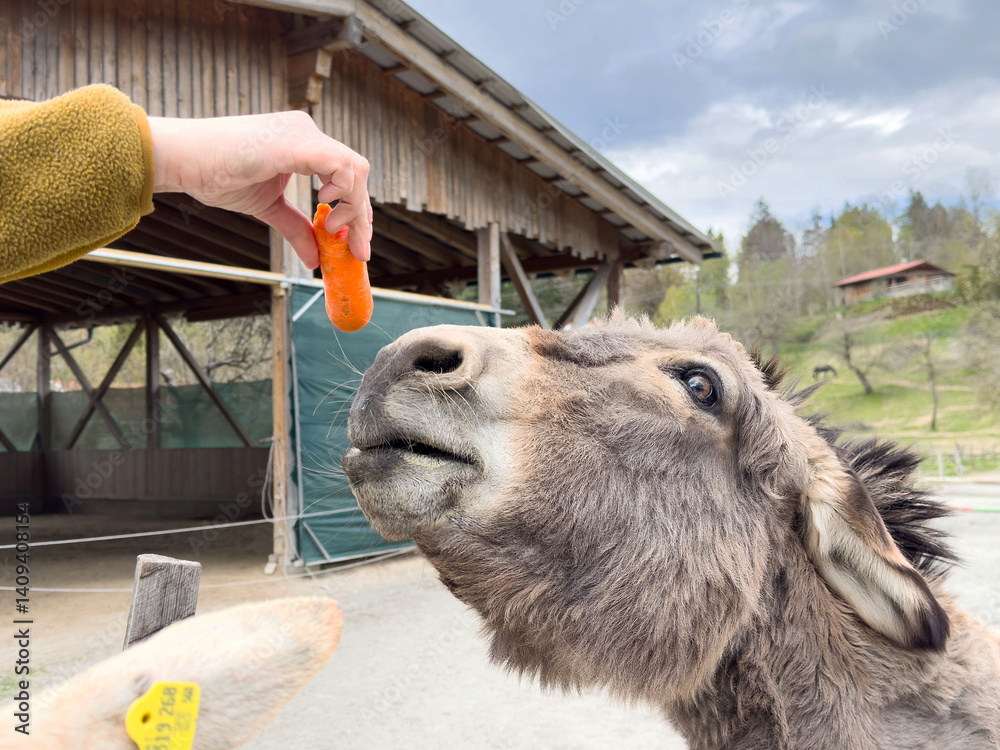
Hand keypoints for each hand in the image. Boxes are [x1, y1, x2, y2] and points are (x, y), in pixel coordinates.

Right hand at [148, 110, 372, 265]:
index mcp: (303, 144)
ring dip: (355, 208)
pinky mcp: (295, 143)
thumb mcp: (268, 207)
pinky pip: (339, 164)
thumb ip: (296, 228)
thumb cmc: (216, 174)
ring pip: (355, 170)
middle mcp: (307, 133)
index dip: (358, 211)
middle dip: (363, 217)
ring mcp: (303, 134)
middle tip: (360, 252)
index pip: (347, 175)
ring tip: (332, 230)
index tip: (357, 244)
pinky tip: (326, 208)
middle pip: (357, 174)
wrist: (182, 159)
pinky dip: (343, 191)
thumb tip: (314, 260)